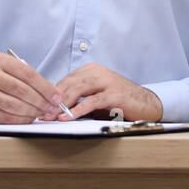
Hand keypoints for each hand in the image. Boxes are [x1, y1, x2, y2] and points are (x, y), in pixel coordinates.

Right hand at [0, 51, 65, 123]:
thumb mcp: (8, 71)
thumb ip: (28, 78)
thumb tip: (53, 94)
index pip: (28, 74)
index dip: (46, 87)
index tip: (57, 97)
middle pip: (22, 90)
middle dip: (41, 101)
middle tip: (52, 109)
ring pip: (15, 105)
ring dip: (32, 112)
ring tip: (42, 114)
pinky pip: (6, 117)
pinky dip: (21, 119)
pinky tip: (29, 118)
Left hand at [40, 62, 162, 121]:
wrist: (147, 103)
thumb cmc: (120, 101)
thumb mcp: (97, 95)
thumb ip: (79, 97)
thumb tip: (55, 106)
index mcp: (92, 70)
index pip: (66, 79)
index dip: (52, 93)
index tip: (41, 105)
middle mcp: (98, 72)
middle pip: (69, 83)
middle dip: (53, 99)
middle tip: (41, 112)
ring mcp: (107, 81)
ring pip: (78, 90)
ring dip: (62, 104)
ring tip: (51, 116)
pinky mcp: (114, 94)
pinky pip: (91, 102)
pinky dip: (77, 110)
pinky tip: (67, 118)